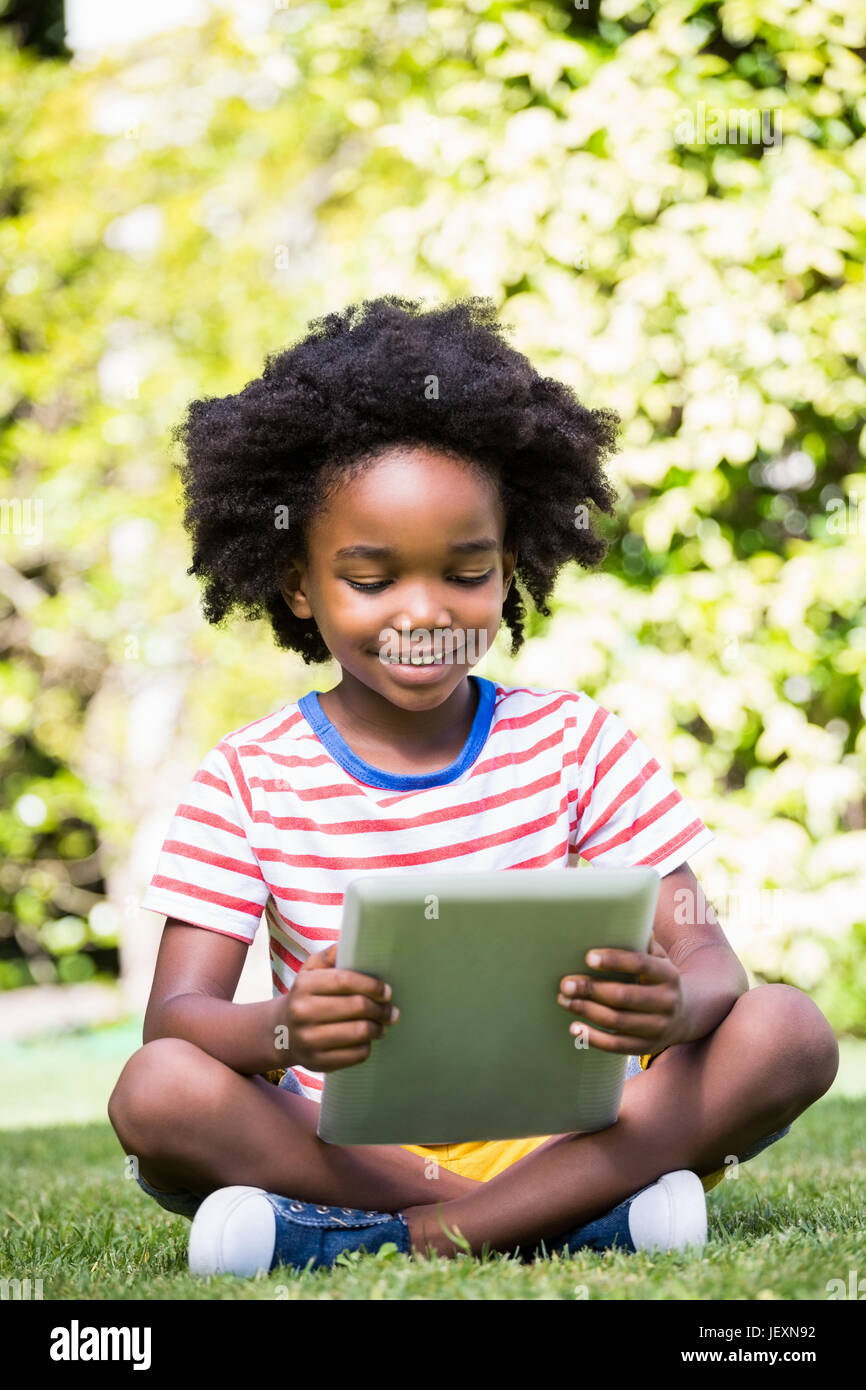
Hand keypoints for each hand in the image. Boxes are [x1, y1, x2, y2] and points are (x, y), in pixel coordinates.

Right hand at [276, 943, 397, 1072]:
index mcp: (304, 985)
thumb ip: (330, 954)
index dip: (372, 985)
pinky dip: (367, 1046)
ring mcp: (308, 1039)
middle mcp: (302, 1012)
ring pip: (359, 1033)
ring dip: (378, 1028)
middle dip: (381, 1009)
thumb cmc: (306, 996)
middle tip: (391, 1011)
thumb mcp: (310, 970)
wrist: (280, 1033)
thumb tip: (353, 941)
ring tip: (383, 1024)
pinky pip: (355, 1055)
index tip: (386, 991)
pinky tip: (367, 1040)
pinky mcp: (317, 1062)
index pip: (345, 980)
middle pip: (356, 1007)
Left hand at [557, 935, 688, 1055]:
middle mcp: (666, 1002)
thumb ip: (643, 941)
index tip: (588, 956)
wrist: (687, 1015)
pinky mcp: (647, 1047)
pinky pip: (617, 1046)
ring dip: (586, 1011)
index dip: (615, 960)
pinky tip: (575, 1028)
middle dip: (591, 989)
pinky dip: (594, 1038)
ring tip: (564, 1000)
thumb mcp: (660, 958)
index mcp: (668, 974)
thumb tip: (626, 914)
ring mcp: (658, 1027)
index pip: (641, 964)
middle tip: (565, 982)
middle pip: (624, 996)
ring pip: (617, 1021)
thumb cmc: (660, 978)